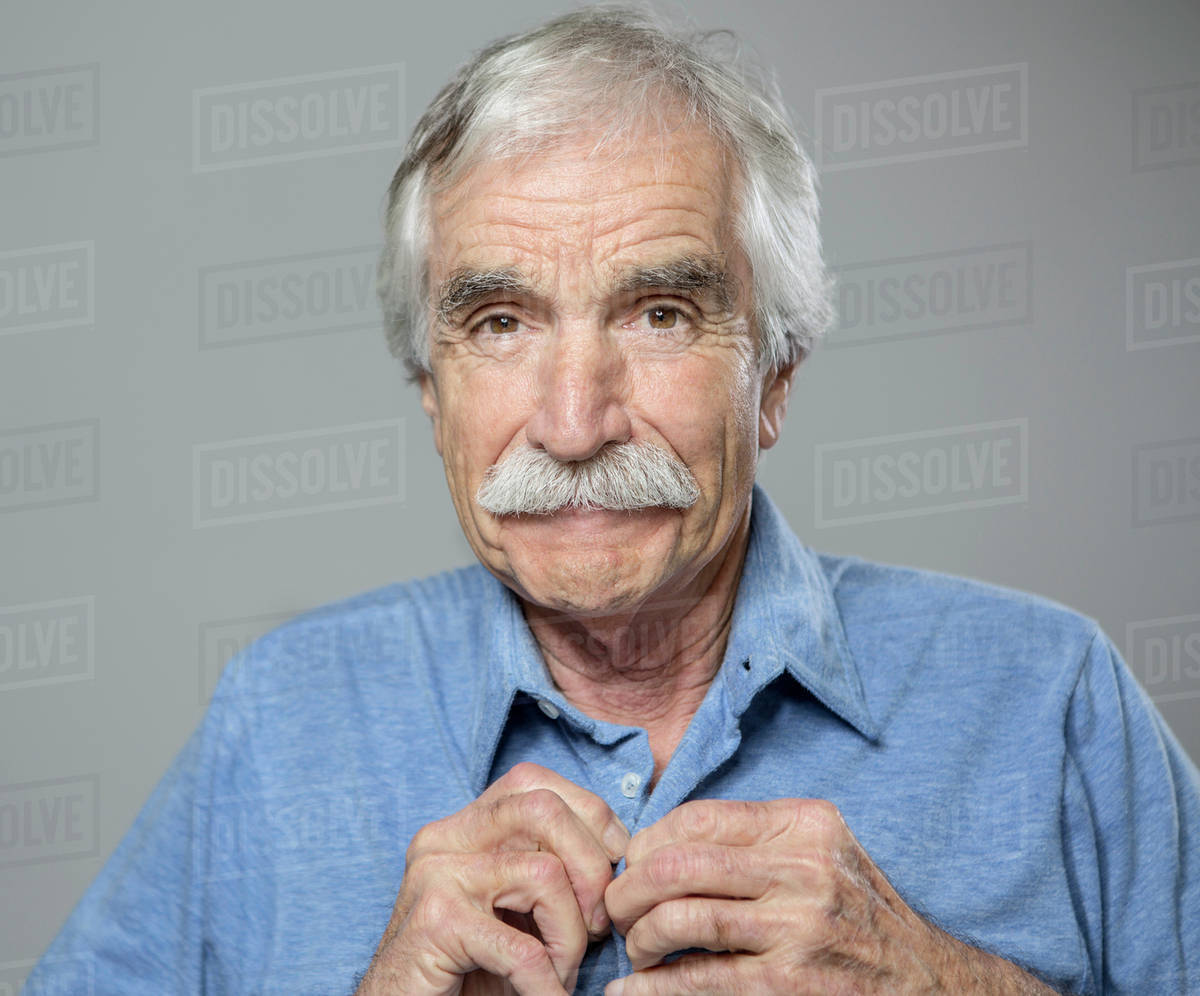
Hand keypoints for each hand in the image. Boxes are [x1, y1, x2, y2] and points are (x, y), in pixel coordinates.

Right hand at [357, 762, 629, 994]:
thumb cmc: (467, 969)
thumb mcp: (512, 908)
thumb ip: (547, 869)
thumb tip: (617, 855)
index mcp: (464, 826)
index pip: (535, 782)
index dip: (589, 815)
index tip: (613, 865)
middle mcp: (445, 838)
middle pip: (543, 809)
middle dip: (592, 867)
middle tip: (599, 925)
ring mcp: (437, 875)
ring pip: (545, 873)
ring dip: (571, 935)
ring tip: (561, 971)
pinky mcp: (436, 923)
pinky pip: (522, 948)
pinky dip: (547, 982)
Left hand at [603, 798, 1056, 993]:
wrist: (926, 982)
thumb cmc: (854, 916)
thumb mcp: (819, 854)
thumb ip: (753, 840)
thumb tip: (655, 847)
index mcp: (804, 825)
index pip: (697, 817)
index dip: (648, 843)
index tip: (633, 867)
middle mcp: (803, 868)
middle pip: (677, 864)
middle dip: (628, 889)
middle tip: (617, 912)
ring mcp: (798, 928)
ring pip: (679, 917)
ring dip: (639, 937)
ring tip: (636, 951)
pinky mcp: (788, 984)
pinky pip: (698, 979)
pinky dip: (652, 987)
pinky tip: (631, 991)